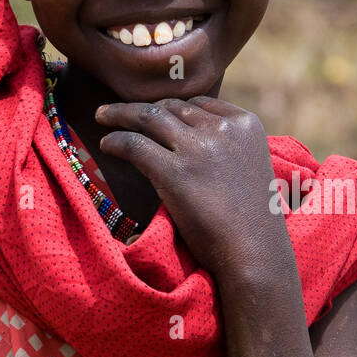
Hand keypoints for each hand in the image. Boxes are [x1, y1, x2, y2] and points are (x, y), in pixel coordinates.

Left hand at [94, 96, 283, 280]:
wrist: (255, 253)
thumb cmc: (252, 219)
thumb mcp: (250, 165)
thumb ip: (227, 146)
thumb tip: (189, 137)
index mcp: (245, 124)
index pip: (199, 103)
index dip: (172, 107)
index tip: (154, 113)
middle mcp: (221, 129)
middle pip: (171, 107)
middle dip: (144, 109)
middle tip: (119, 112)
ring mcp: (197, 148)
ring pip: (148, 116)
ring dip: (120, 114)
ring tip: (101, 116)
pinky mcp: (174, 172)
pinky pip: (134, 145)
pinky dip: (116, 141)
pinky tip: (107, 145)